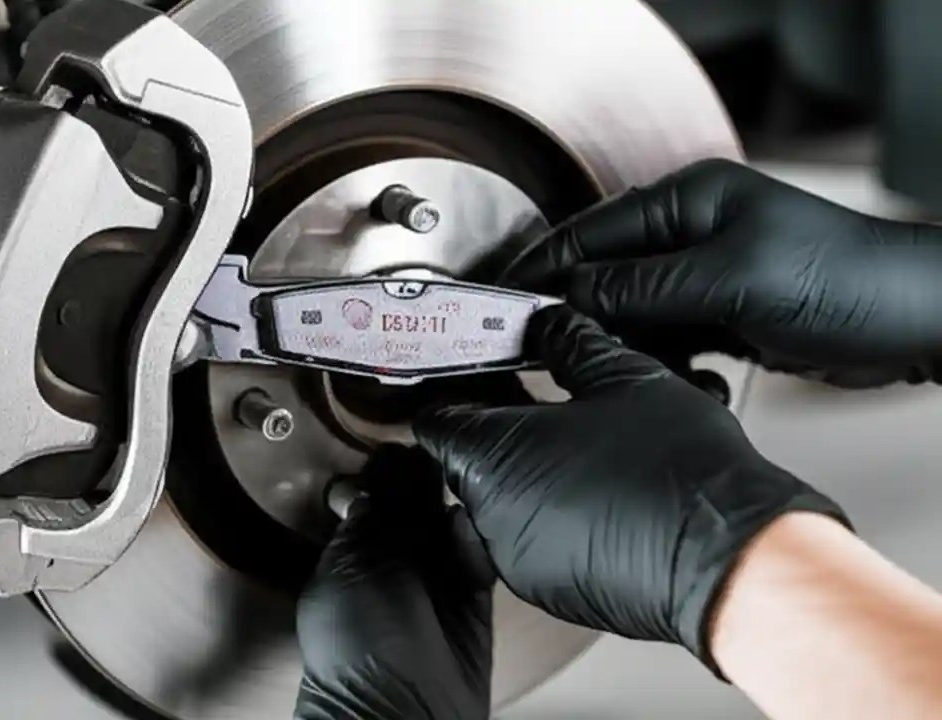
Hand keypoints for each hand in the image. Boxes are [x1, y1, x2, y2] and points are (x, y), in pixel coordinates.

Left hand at [294, 447, 494, 719]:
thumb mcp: (345, 573)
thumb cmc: (354, 645)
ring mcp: (435, 584)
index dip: (391, 473)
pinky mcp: (472, 601)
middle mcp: (394, 567)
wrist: (399, 707)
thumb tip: (369, 489)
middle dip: (428, 480)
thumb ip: (363, 530)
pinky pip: (480, 560)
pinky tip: (474, 518)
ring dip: (457, 502)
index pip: (377, 502)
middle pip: (417, 510)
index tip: (407, 440)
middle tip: (443, 446)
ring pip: (450, 528)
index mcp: (352, 557)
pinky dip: (478, 540)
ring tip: (465, 471)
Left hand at [414, 306, 847, 671]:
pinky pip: (536, 539)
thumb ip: (570, 342)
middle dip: (502, 424)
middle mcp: (488, 516)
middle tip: (540, 395)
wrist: (731, 558)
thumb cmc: (678, 472)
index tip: (479, 371)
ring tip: (581, 440)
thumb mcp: (622, 376)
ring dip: (532, 469)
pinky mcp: (552, 589)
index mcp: (490, 456)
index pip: (436, 417)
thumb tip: (551, 324)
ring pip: (504, 500)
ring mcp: (518, 560)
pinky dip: (557, 512)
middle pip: (469, 458)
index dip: (455, 388)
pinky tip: (600, 487)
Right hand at [504, 158, 941, 385]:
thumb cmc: (840, 279)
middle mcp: (690, 233)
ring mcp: (705, 275)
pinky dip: (661, 362)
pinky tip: (671, 381)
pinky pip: (667, 338)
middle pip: (606, 274)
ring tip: (617, 377)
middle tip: (548, 353)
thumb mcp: (728, 281)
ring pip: (633, 314)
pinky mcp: (722, 314)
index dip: (544, 267)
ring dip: (626, 347)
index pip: (590, 230)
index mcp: (687, 200)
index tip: (503, 301)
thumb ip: (641, 289)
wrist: (913, 320)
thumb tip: (570, 297)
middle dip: (582, 315)